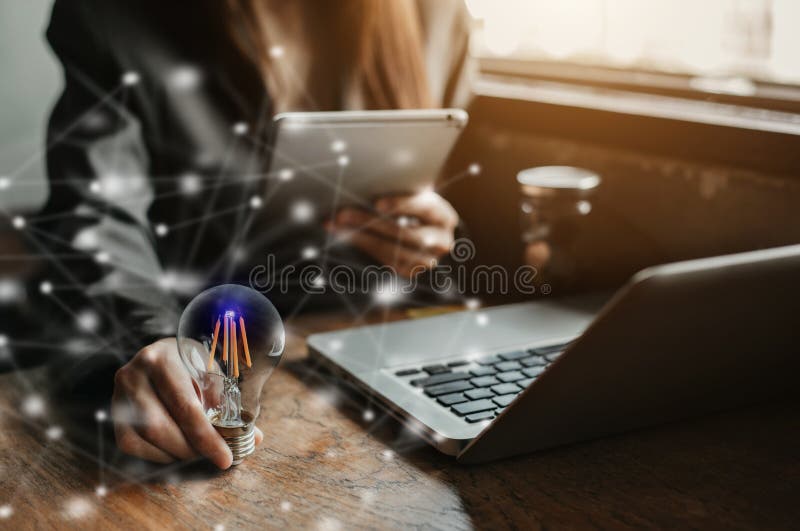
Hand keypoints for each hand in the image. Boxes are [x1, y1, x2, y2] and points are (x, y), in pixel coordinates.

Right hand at [112, 338, 262, 467]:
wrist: (163, 353)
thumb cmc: (192, 364)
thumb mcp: (212, 373)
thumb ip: (228, 403)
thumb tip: (252, 438)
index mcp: (161, 358)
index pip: (185, 406)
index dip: (206, 437)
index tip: (226, 457)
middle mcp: (133, 374)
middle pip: (160, 427)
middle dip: (192, 449)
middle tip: (215, 456)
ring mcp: (119, 394)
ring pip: (146, 439)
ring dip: (177, 453)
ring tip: (200, 450)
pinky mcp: (114, 412)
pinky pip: (133, 444)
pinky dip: (159, 454)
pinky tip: (177, 448)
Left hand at [326, 192, 457, 277]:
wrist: (423, 228)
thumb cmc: (412, 203)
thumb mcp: (413, 192)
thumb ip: (399, 188)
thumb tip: (365, 181)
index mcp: (444, 216)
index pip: (426, 208)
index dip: (402, 204)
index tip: (377, 203)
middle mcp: (441, 242)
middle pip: (406, 234)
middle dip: (371, 222)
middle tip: (342, 214)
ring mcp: (427, 260)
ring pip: (391, 251)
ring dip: (358, 237)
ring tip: (335, 225)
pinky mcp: (410, 271)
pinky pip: (383, 260)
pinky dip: (361, 246)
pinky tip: (343, 235)